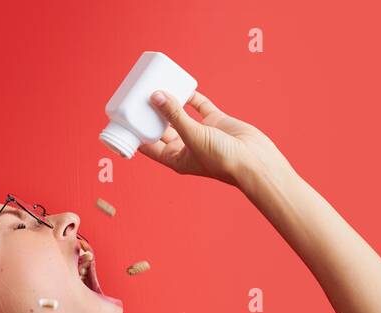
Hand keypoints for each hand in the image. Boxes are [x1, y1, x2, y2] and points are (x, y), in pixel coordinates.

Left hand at [138, 88, 291, 187]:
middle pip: (162, 128)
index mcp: (176, 158)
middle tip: (138, 97)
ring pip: (179, 115)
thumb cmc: (222, 159)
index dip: (137, 132)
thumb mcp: (193, 136)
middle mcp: (186, 147)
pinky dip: (191, 96)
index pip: (149, 146)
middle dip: (150, 114)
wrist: (255, 160)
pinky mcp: (216, 122)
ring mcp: (201, 133)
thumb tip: (155, 95)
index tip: (125, 117)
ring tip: (156, 87)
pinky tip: (181, 84)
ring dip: (169, 102)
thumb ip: (174, 115)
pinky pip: (199, 106)